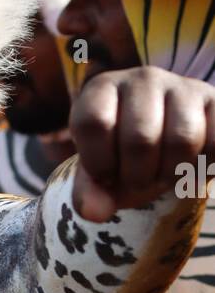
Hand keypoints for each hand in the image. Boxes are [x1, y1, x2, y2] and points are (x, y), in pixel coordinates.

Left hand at [70, 67, 214, 221]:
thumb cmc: (121, 157)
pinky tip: (190, 163)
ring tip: (163, 173)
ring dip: (172, 174)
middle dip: (138, 177)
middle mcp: (142, 79)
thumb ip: (88, 192)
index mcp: (102, 90)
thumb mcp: (98, 173)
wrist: (163, 146)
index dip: (99, 163)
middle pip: (140, 138)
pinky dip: (204, 165)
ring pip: (183, 140)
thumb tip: (94, 213)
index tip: (104, 173)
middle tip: (138, 180)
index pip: (94, 122)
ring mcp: (183, 86)